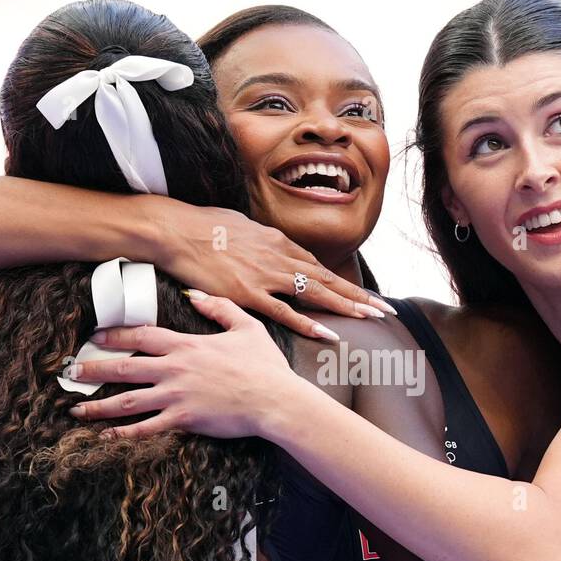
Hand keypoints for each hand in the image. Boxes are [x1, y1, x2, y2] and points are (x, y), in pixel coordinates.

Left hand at [67, 292, 306, 438]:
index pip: (141, 336)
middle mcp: (175, 369)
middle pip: (124, 367)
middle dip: (93, 370)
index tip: (94, 338)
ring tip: (76, 409)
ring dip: (98, 406)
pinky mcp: (184, 420)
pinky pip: (146, 428)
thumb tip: (195, 296)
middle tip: (69, 373)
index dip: (114, 336)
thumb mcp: (246, 327)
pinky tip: (106, 436)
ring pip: (127, 401)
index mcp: (187, 346)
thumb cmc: (265, 366)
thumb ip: (219, 309)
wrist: (275, 400)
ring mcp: (177, 396)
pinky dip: (124, 433)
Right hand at [138, 197, 394, 337]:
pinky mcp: (248, 292)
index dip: (345, 283)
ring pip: (316, 293)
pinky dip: (308, 323)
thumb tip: (270, 247)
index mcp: (278, 242)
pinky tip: (329, 333)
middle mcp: (279, 257)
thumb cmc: (203, 227)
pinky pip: (285, 311)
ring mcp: (266, 275)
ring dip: (346, 307)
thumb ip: (262, 242)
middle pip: (328, 280)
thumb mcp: (242, 227)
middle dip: (359, 296)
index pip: (320, 268)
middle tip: (385, 310)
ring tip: (371, 319)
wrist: (176, 230)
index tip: (367, 296)